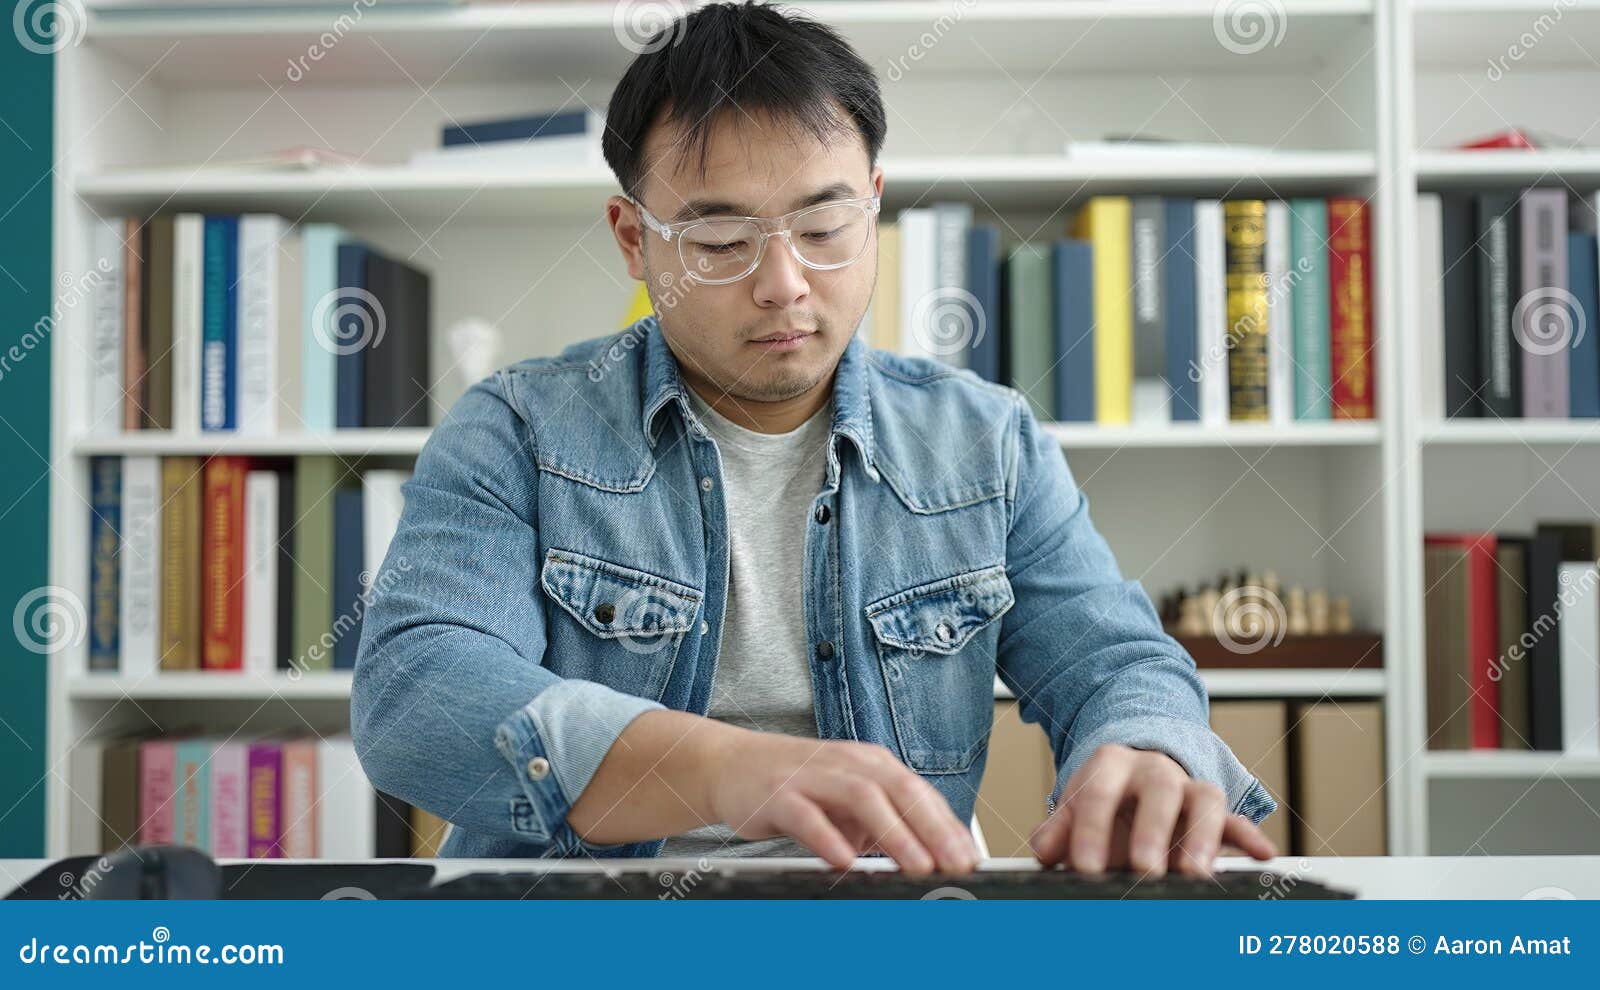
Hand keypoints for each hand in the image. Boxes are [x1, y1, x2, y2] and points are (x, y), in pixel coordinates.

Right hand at [704, 728, 978, 875]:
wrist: (731, 764)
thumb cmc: (796, 785)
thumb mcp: (846, 801)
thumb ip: (881, 826)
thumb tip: (923, 859)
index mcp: (870, 764)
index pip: (918, 792)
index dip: (947, 825)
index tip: (969, 858)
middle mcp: (847, 764)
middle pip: (900, 791)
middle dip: (932, 830)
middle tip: (954, 865)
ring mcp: (813, 776)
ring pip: (863, 799)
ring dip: (895, 834)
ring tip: (917, 865)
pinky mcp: (779, 793)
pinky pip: (808, 816)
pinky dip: (829, 838)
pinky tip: (846, 861)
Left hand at [1028, 744, 1276, 876]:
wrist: (1135, 774)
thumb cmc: (1104, 800)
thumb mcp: (1075, 808)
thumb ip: (1057, 830)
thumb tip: (1044, 852)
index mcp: (1111, 765)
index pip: (1099, 792)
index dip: (1090, 829)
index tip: (1086, 866)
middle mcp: (1153, 770)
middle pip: (1158, 789)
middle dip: (1152, 830)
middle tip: (1144, 869)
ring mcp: (1187, 788)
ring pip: (1204, 798)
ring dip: (1201, 836)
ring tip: (1194, 872)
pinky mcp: (1214, 811)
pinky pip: (1235, 819)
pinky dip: (1249, 836)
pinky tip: (1260, 855)